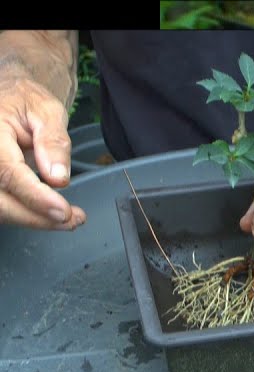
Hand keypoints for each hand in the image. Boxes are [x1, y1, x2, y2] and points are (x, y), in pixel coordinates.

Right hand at [0, 71, 84, 229]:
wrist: (7, 96)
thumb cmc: (25, 100)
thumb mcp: (47, 111)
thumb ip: (53, 143)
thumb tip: (57, 177)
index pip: (8, 172)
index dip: (35, 197)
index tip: (62, 211)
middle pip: (1, 200)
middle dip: (37, 217)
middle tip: (73, 220)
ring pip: (1, 207)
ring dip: (34, 220)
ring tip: (69, 219)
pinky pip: (3, 204)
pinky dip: (28, 213)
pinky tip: (51, 213)